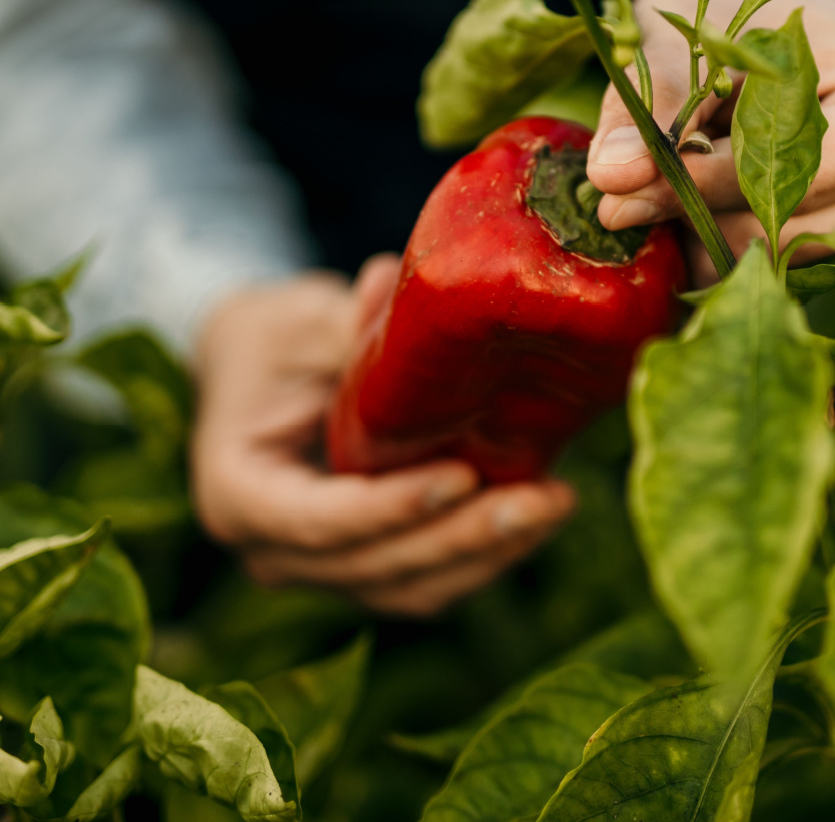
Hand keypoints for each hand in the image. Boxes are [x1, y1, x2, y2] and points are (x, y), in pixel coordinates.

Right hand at [190, 258, 575, 615]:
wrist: (260, 371)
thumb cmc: (273, 338)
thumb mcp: (297, 320)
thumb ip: (346, 323)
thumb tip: (394, 285)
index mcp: (238, 492)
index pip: (319, 521)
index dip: (394, 507)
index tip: (463, 475)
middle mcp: (273, 551)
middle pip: (376, 566)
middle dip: (465, 537)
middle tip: (544, 500)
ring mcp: (321, 569)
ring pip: (411, 587)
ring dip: (489, 554)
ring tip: (557, 505)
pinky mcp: (365, 567)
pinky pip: (428, 581)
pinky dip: (484, 557)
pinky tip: (539, 516)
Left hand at [586, 0, 834, 280]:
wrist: (781, 24)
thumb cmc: (748, 12)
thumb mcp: (695, 36)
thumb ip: (656, 102)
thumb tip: (611, 176)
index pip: (808, 172)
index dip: (715, 182)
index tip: (630, 184)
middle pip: (787, 227)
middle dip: (696, 210)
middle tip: (625, 185)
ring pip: (767, 260)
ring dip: (699, 229)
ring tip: (669, 174)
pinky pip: (761, 273)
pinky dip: (710, 246)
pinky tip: (690, 201)